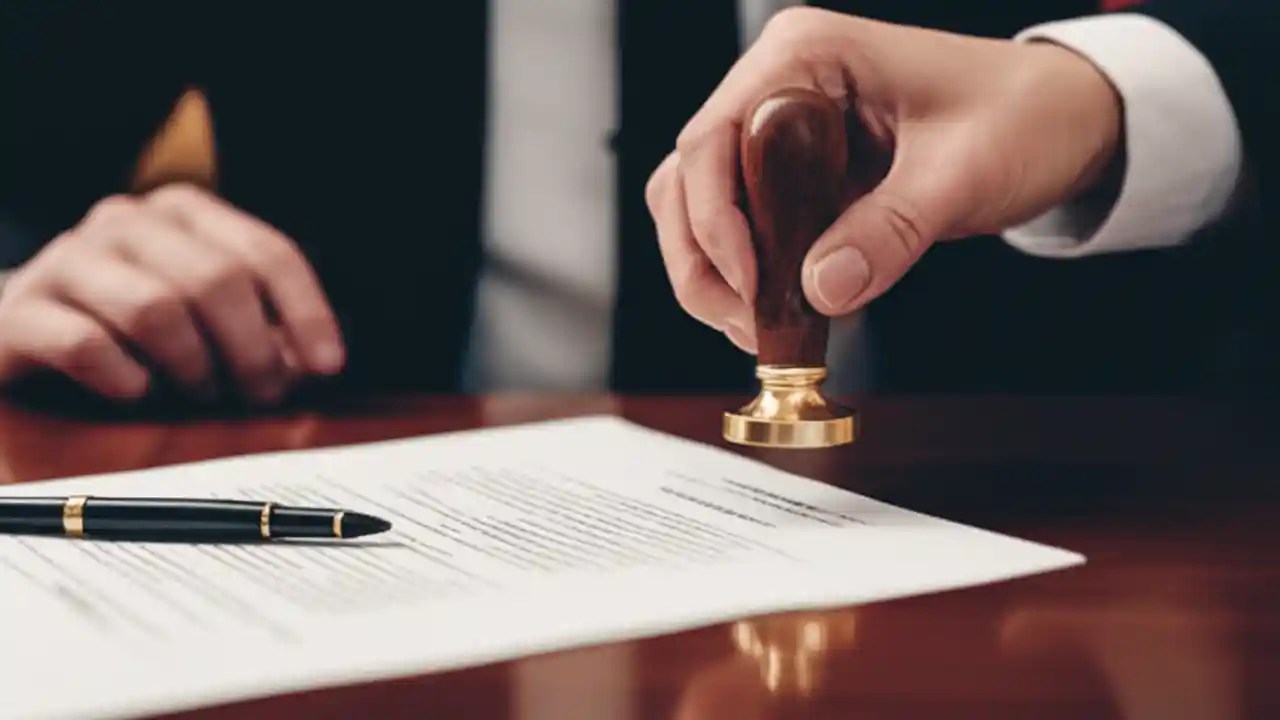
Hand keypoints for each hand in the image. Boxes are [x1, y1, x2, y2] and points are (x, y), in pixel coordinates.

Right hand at [0, 184, 343, 402]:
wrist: (23, 326)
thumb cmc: (131, 323)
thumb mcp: (204, 314)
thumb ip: (261, 329)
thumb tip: (313, 364)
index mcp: (184, 212)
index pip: (266, 252)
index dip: (307, 312)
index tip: (329, 366)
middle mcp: (126, 221)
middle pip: (216, 282)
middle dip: (253, 350)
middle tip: (262, 395)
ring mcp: (69, 259)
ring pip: (156, 310)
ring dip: (194, 367)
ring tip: (200, 395)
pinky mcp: (20, 310)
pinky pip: (87, 345)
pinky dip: (126, 379)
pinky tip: (137, 392)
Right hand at [646, 8, 1122, 351]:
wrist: (1064, 119)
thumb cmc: (1023, 114)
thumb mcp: (964, 172)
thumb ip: (891, 230)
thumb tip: (821, 289)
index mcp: (805, 55)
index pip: (712, 139)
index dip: (714, 220)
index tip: (749, 283)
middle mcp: (778, 85)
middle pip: (688, 177)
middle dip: (704, 259)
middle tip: (744, 322)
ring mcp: (781, 130)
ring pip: (699, 205)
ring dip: (712, 272)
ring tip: (756, 326)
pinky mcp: (796, 172)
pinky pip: (742, 225)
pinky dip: (745, 273)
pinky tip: (778, 309)